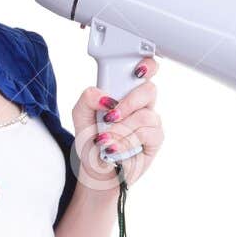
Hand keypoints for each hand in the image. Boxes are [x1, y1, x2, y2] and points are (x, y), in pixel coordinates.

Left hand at [70, 55, 163, 189]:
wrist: (96, 171)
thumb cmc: (92, 142)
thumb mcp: (80, 117)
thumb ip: (87, 99)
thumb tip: (105, 97)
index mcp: (125, 92)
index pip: (145, 70)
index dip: (147, 65)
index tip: (138, 70)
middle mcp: (140, 104)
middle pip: (149, 89)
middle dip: (128, 102)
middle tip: (110, 116)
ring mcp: (151, 122)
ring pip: (145, 115)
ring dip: (121, 129)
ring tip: (106, 140)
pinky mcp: (155, 139)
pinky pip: (148, 133)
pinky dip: (127, 141)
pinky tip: (115, 148)